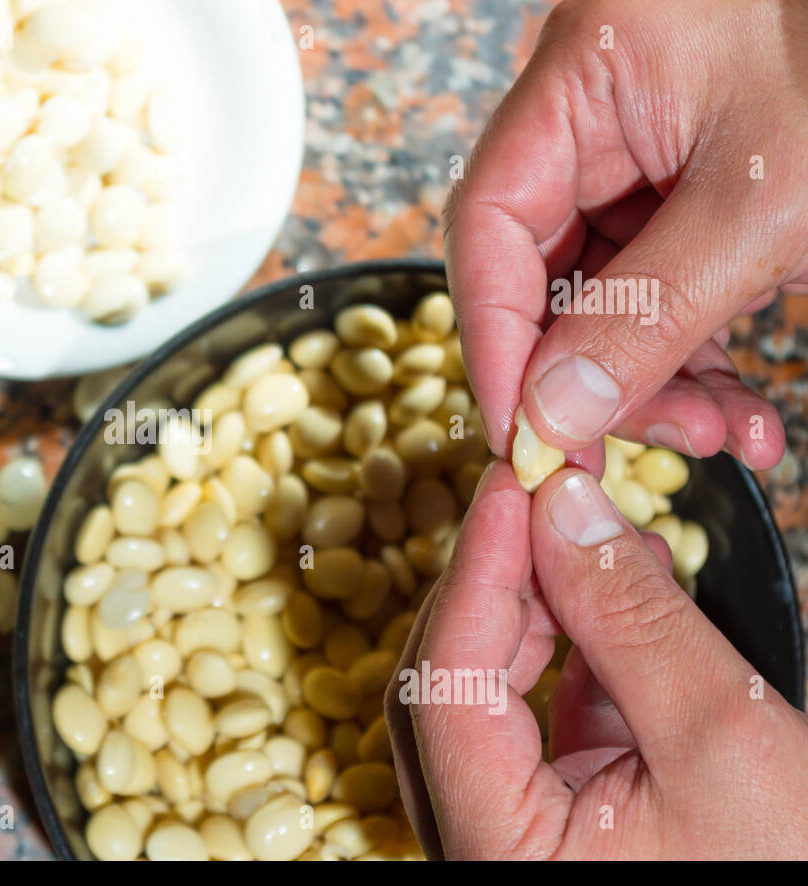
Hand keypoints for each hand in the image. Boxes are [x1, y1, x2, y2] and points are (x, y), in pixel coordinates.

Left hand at [385, 462, 807, 858]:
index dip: (475, 569)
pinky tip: (613, 598)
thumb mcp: (725, 739)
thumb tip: (567, 510)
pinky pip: (536, 719)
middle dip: (497, 580)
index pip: (443, 682)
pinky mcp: (558, 819)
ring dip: (534, 609)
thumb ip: (634, 620)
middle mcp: (482, 844)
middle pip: (448, 682)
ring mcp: (515, 831)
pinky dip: (568, 652)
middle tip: (542, 495)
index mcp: (494, 849)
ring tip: (589, 535)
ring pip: (487, 695)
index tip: (511, 485)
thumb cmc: (789, 878)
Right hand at [443, 0, 802, 464]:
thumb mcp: (760, 205)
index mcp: (588, 73)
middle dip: (592, 374)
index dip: (494, 334)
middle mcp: (596, 117)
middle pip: (543, 269)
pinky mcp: (685, 200)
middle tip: (620, 446)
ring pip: (606, 298)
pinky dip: (696, 361)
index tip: (520, 426)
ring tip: (721, 434)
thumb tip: (555, 411)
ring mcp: (640, 160)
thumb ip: (649, 310)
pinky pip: (663, 295)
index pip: (492, 218)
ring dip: (657, 384)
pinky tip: (736, 411)